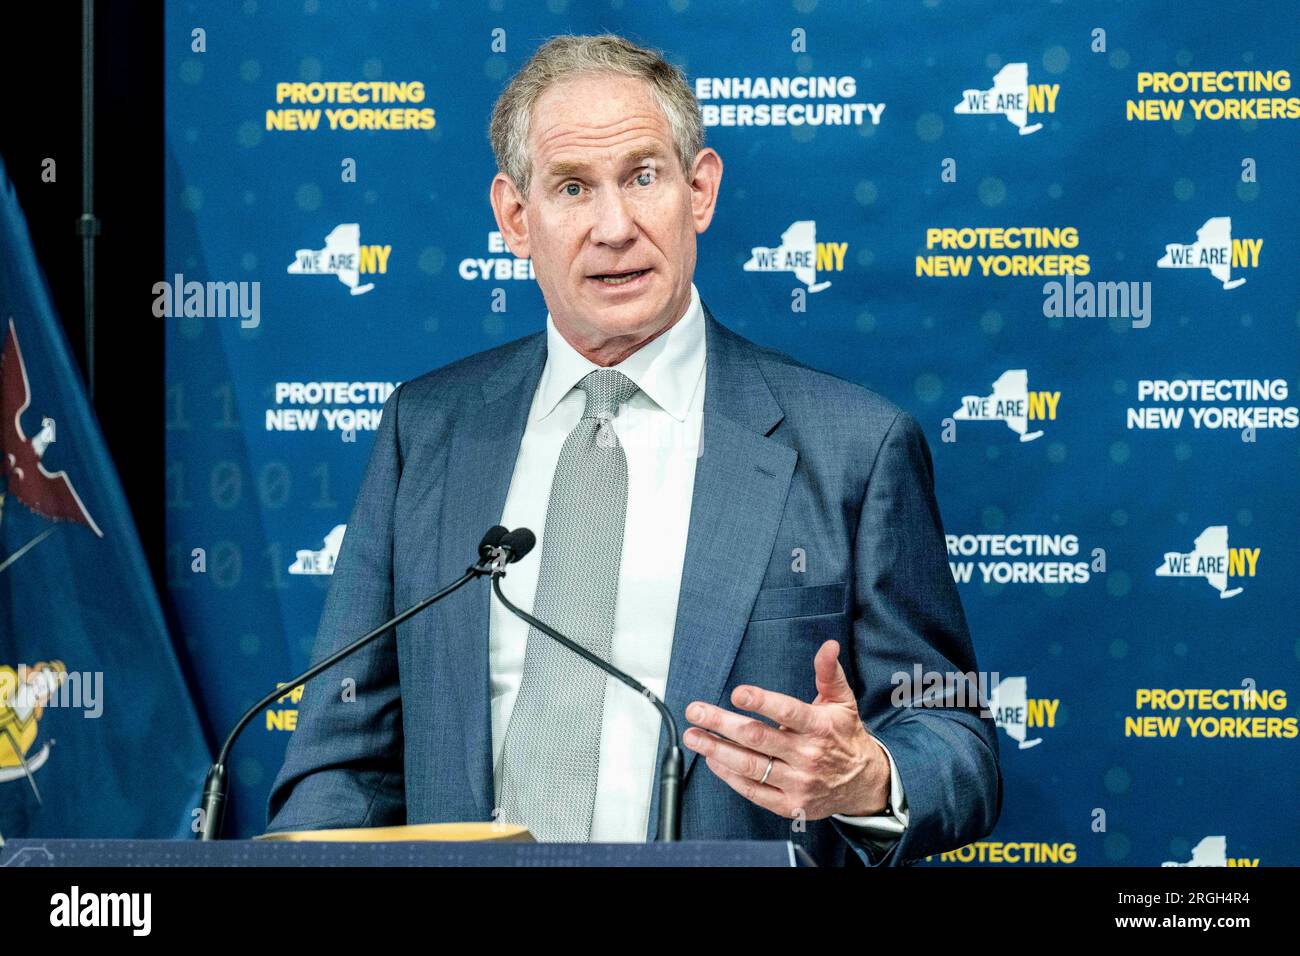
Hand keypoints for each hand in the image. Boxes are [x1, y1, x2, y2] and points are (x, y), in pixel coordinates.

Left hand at [682, 639, 889, 819]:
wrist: (864, 783)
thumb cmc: (845, 737)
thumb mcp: (843, 702)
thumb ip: (829, 673)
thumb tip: (829, 645)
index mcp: (820, 727)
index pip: (788, 712)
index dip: (762, 702)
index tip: (737, 694)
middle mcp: (808, 755)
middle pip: (758, 738)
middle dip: (722, 723)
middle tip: (696, 711)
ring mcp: (798, 783)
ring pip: (750, 766)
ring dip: (716, 750)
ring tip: (693, 736)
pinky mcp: (789, 804)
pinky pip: (753, 791)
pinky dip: (729, 776)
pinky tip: (712, 760)